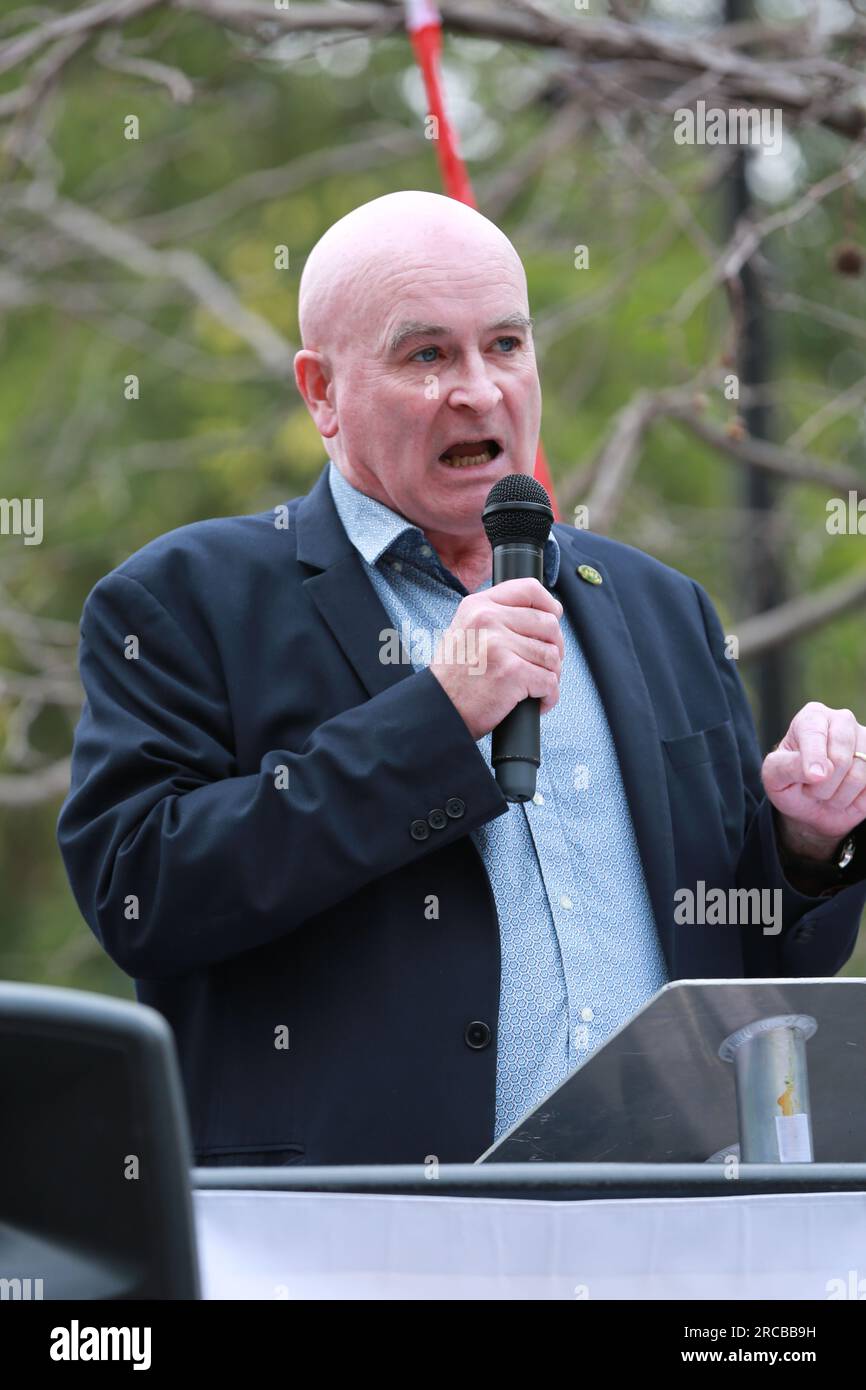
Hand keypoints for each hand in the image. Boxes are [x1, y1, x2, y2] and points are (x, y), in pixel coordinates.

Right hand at [429, 577, 563, 741]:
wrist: (439, 709)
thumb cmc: (456, 676)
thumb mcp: (467, 630)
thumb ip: (498, 616)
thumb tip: (548, 612)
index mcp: (478, 605)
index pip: (530, 589)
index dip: (549, 606)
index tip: (553, 619)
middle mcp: (488, 619)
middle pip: (549, 624)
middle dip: (554, 648)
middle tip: (543, 665)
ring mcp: (500, 645)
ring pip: (552, 655)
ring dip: (550, 675)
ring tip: (535, 687)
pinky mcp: (512, 672)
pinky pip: (550, 681)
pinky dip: (549, 696)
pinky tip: (537, 702)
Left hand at [762, 702, 865, 859]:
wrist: (812, 805)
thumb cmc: (789, 783)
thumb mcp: (774, 775)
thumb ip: (788, 767)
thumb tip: (818, 772)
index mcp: (812, 717)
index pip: (815, 733)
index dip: (814, 757)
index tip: (814, 777)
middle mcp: (843, 721)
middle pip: (841, 757)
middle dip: (823, 785)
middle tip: (811, 790)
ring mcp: (865, 740)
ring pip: (860, 775)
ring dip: (839, 797)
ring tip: (827, 794)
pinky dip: (857, 802)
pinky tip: (846, 796)